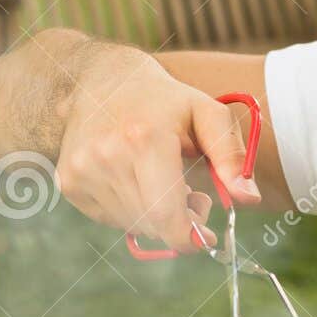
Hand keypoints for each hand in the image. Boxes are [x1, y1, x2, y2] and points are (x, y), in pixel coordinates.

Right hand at [55, 44, 260, 251]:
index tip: (205, 237)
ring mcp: (82, 171)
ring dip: (155, 216)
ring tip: (161, 181)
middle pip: (152, 224)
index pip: (164, 215)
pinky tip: (136, 180)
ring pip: (132, 224)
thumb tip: (248, 198)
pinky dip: (131, 210)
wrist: (99, 79)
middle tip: (190, 195)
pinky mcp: (69, 183)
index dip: (188, 237)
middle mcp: (106, 156)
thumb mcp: (206, 113)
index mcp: (143, 138)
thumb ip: (231, 156)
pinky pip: (111, 219)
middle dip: (178, 222)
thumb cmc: (163, 99)